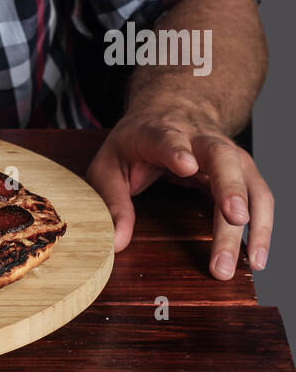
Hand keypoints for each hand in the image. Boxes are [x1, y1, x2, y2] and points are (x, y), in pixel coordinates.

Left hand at [85, 107, 273, 279]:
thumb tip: (117, 242)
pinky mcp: (243, 170)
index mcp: (160, 132)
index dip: (177, 150)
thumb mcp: (109, 164)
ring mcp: (227, 153)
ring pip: (247, 180)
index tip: (186, 165)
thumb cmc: (137, 142)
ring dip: (253, 221)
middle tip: (235, 217)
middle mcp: (200, 139)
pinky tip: (256, 258)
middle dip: (230, 186)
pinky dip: (263, 228)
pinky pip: (260, 198)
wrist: (171, 110)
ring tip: (249, 261)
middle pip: (221, 157)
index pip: (168, 138)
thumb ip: (112, 201)